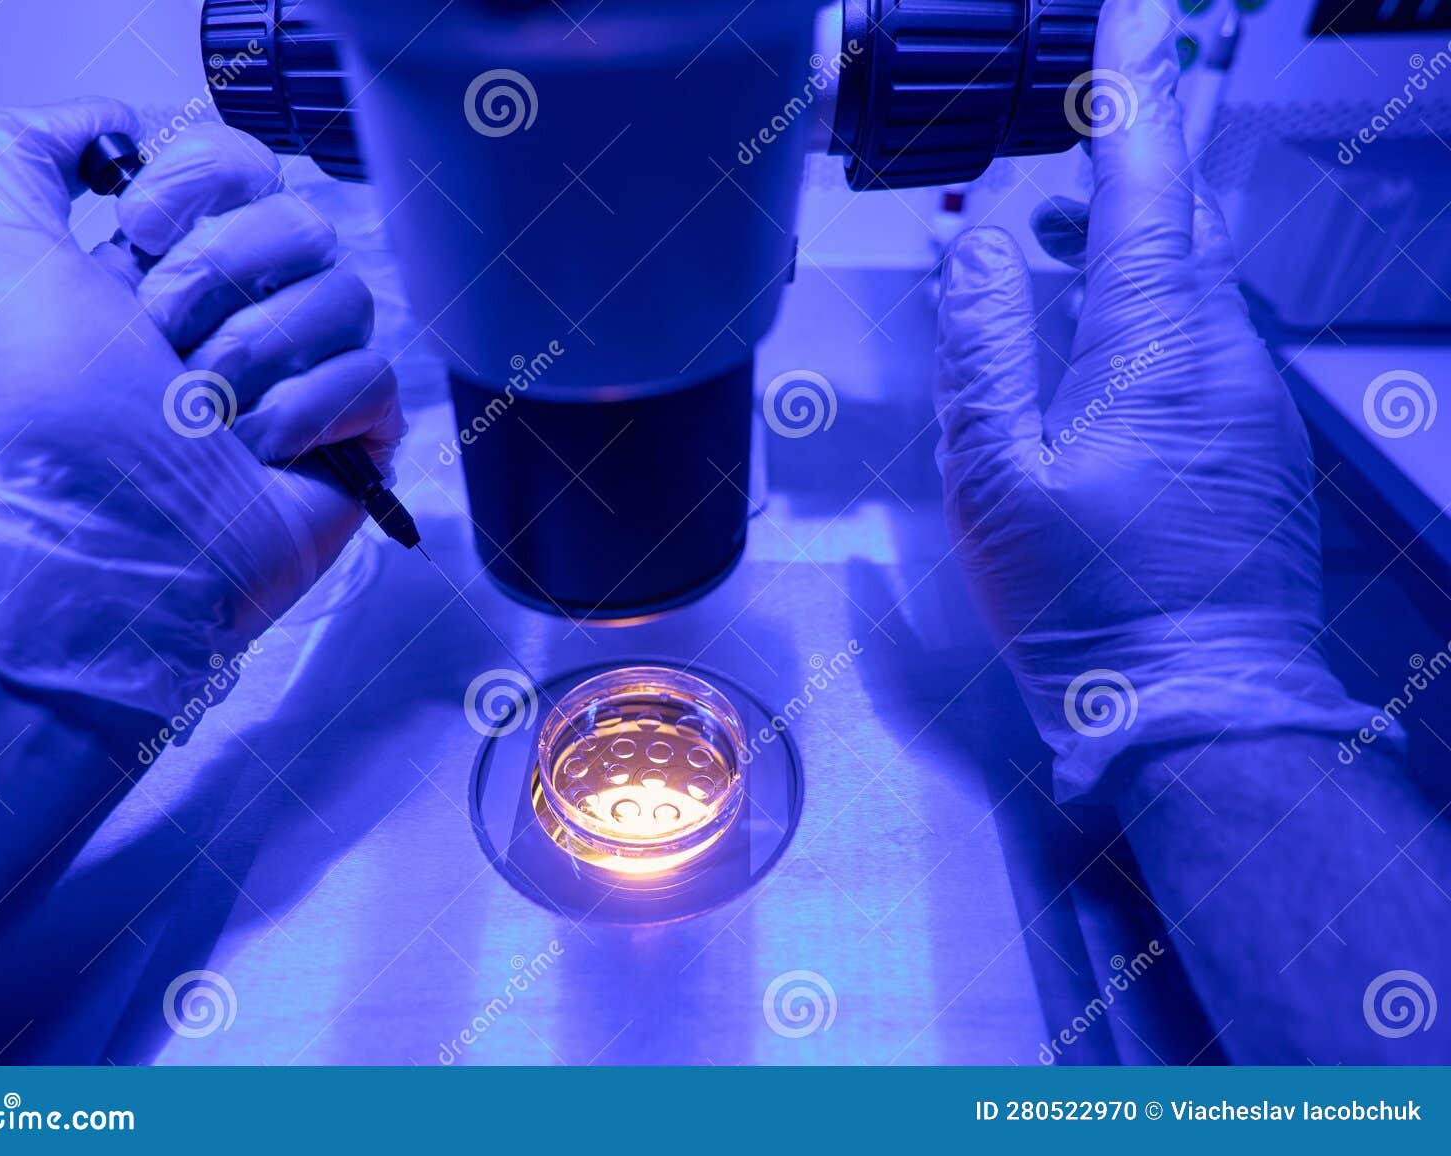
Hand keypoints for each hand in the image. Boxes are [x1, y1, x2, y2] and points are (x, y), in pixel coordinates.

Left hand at [0, 99, 403, 715]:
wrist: (109, 542)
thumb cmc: (55, 422)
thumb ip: (16, 151)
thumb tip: (111, 123)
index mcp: (167, 263)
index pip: (241, 163)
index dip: (203, 185)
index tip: (144, 232)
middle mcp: (241, 309)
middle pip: (304, 221)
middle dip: (225, 276)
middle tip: (169, 345)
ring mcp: (304, 372)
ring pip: (347, 295)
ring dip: (260, 353)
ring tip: (208, 415)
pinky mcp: (354, 434)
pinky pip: (376, 374)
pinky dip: (311, 411)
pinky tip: (263, 453)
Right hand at [931, 0, 1374, 796]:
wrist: (1198, 708)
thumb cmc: (1089, 604)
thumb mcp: (997, 473)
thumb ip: (983, 342)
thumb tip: (978, 239)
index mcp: (1158, 341)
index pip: (1146, 172)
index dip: (1133, 78)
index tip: (1135, 4)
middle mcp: (1220, 346)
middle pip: (1173, 208)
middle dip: (1122, 144)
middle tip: (1072, 110)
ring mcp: (1244, 390)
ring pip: (1179, 272)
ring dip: (1111, 232)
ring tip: (1040, 223)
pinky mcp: (1244, 433)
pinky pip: (1190, 330)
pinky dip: (1130, 299)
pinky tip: (1080, 327)